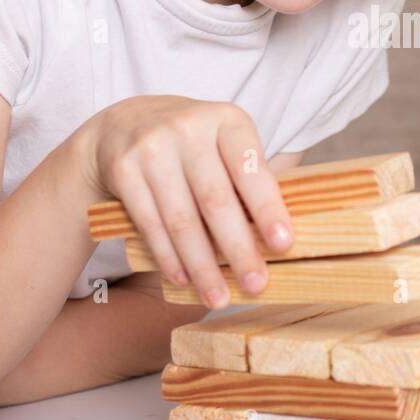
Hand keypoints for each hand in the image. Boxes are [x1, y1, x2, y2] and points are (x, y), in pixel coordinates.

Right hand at [80, 96, 293, 307]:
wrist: (125, 123)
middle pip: (216, 200)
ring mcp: (152, 149)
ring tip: (218, 297)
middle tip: (256, 285)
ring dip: (201, 265)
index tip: (284, 243)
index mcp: (227, 121)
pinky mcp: (124, 170)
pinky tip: (184, 279)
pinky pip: (150, 223)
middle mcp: (188, 130)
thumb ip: (256, 175)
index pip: (251, 168)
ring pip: (181, 219)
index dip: (268, 207)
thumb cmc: (195, 143)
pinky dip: (168, 257)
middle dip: (238, 248)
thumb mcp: (226, 141)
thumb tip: (295, 223)